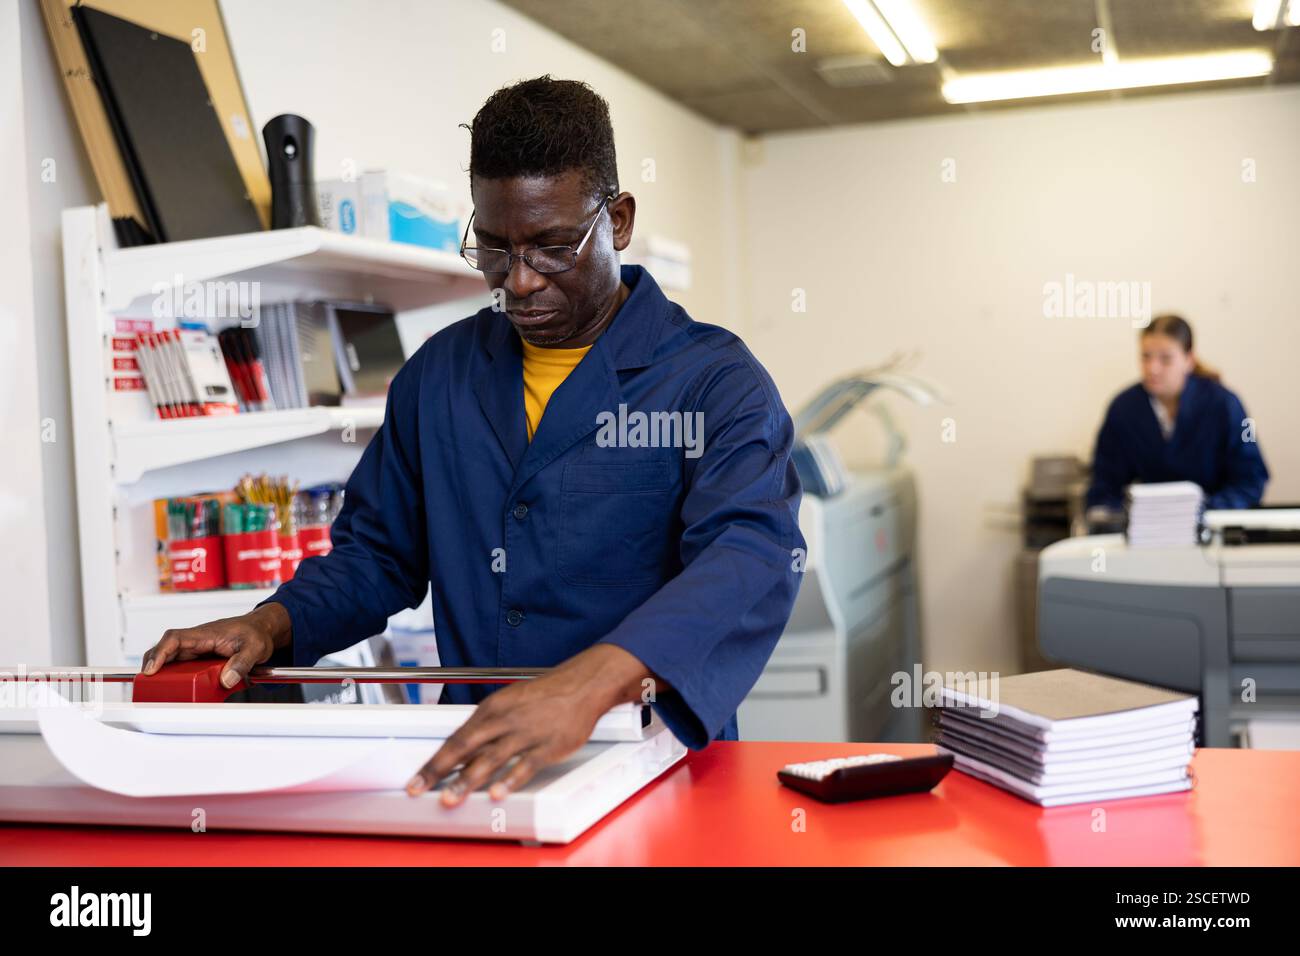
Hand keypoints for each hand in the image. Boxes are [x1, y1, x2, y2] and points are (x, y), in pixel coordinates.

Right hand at [140, 602, 291, 688]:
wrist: (261, 630)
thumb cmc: (256, 633)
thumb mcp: (255, 647)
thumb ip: (242, 663)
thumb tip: (226, 680)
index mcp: (206, 634)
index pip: (174, 638)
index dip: (159, 653)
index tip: (151, 669)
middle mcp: (197, 641)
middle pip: (166, 649)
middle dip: (152, 664)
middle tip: (146, 683)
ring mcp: (197, 650)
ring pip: (171, 658)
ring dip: (161, 671)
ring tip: (156, 688)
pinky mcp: (200, 658)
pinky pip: (182, 666)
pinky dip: (174, 675)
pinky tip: (174, 688)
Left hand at [405, 643, 655, 804]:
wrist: (581, 685)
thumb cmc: (545, 695)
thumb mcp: (510, 703)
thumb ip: (487, 728)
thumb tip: (465, 754)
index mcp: (492, 708)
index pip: (456, 737)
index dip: (435, 760)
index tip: (418, 778)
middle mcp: (504, 720)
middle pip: (465, 747)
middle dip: (439, 770)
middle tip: (419, 788)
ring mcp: (526, 734)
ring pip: (491, 758)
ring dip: (468, 779)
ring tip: (451, 797)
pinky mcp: (547, 746)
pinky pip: (525, 765)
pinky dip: (510, 780)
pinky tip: (498, 793)